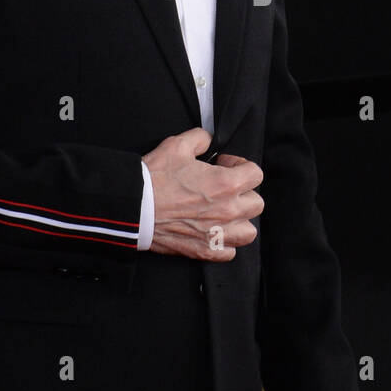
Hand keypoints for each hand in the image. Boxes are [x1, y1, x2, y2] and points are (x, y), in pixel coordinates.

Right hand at [143, 127, 263, 261]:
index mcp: (226, 184)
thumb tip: (208, 141)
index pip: (256, 174)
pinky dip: (224, 243)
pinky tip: (213, 232)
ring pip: (249, 232)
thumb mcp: (177, 145)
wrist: (134, 207)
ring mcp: (217, 233)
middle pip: (256, 203)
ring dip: (240, 221)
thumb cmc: (154, 177)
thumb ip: (200, 138)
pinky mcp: (204, 250)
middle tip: (225, 188)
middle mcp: (227, 211)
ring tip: (225, 213)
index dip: (241, 165)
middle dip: (244, 192)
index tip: (225, 165)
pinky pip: (229, 252)